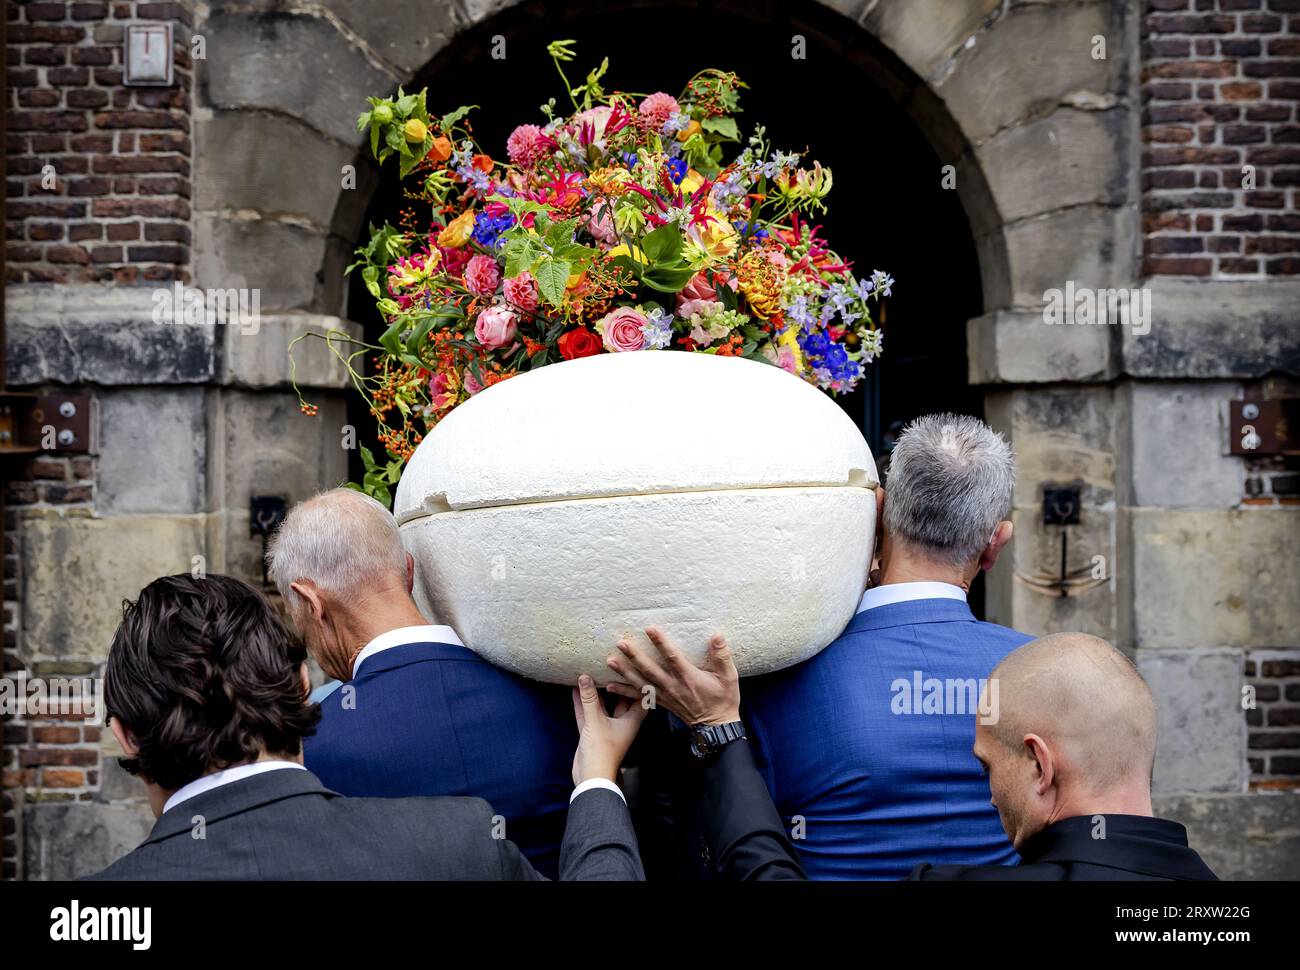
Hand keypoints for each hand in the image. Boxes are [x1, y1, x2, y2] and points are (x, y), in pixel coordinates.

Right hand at [571, 674, 647, 786]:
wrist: (591, 778)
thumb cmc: (602, 751)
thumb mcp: (595, 721)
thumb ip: (590, 698)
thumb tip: (584, 676)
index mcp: (632, 720)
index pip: (641, 696)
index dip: (638, 680)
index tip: (634, 664)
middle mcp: (622, 722)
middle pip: (621, 697)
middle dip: (615, 682)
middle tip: (609, 663)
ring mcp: (607, 727)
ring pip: (602, 704)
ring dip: (596, 691)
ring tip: (589, 671)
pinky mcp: (593, 732)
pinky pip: (588, 712)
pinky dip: (582, 701)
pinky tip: (574, 688)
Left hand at [605, 626, 740, 726]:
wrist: (717, 727)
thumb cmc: (724, 699)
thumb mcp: (729, 677)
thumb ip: (722, 656)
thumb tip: (717, 635)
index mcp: (688, 678)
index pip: (672, 657)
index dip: (661, 643)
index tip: (649, 628)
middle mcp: (673, 687)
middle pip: (650, 670)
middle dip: (635, 656)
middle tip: (620, 643)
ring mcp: (665, 696)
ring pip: (641, 683)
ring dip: (624, 672)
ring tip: (610, 661)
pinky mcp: (661, 703)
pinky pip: (640, 697)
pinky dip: (624, 692)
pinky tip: (610, 687)